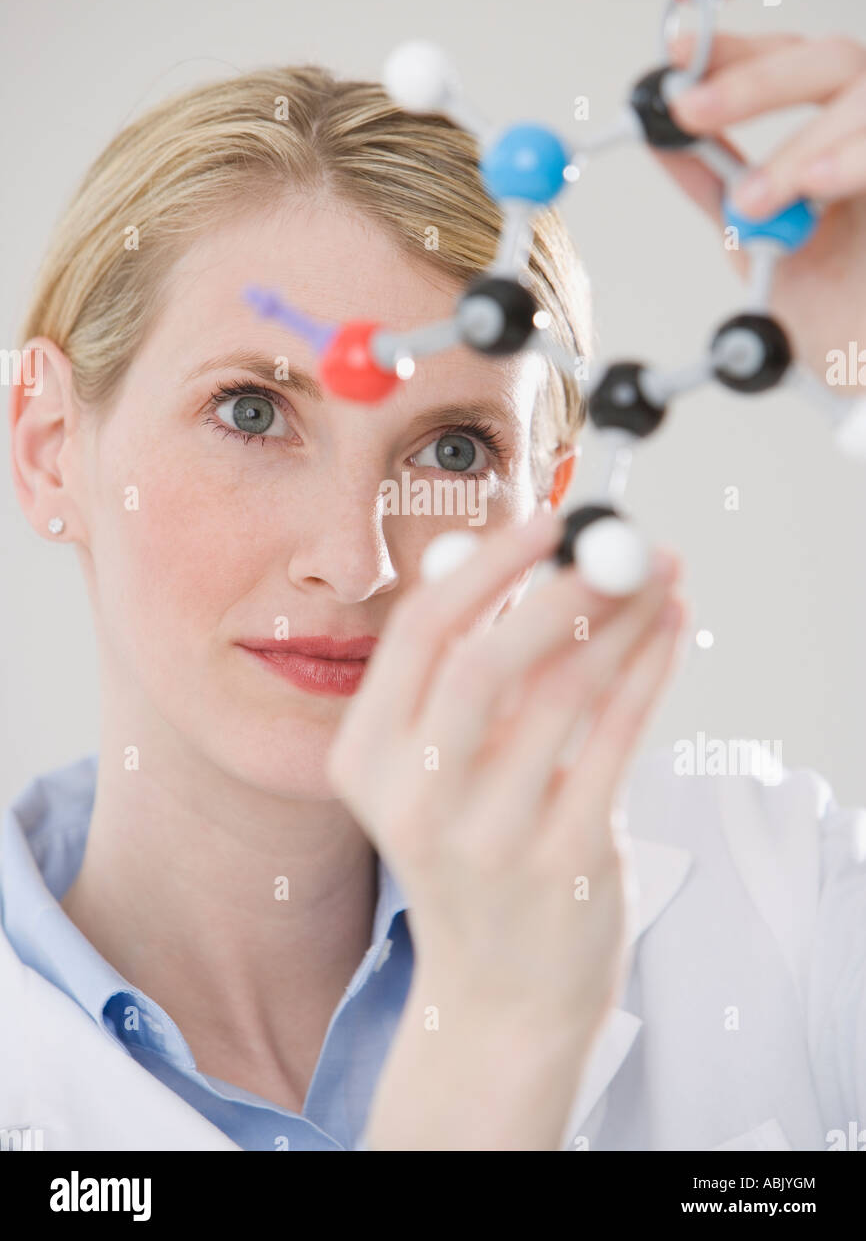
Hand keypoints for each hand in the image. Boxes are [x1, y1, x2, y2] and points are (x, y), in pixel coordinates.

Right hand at [327, 512, 685, 1148]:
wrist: (498, 994)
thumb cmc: (468, 853)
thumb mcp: (428, 770)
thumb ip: (457, 673)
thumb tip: (522, 556)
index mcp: (363, 760)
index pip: (417, 637)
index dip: (485, 568)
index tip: (543, 521)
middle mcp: (414, 800)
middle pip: (484, 663)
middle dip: (560, 589)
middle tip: (616, 542)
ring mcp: (490, 839)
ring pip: (564, 696)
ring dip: (622, 623)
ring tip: (659, 577)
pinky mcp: (564, 864)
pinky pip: (616, 743)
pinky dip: (647, 674)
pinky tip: (667, 634)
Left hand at [655, 32, 865, 388]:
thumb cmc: (830, 303)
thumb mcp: (757, 237)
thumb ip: (717, 185)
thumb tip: (659, 138)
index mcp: (834, 129)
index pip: (788, 58)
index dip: (734, 51)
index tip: (676, 56)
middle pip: (831, 61)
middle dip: (755, 84)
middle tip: (691, 112)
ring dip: (801, 147)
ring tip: (754, 199)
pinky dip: (853, 162)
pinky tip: (820, 185)